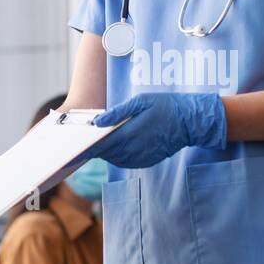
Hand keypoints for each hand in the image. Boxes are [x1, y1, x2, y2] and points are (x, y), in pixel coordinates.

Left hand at [89, 92, 226, 168]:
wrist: (189, 122)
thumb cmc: (165, 106)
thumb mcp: (140, 101)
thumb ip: (117, 113)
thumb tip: (97, 122)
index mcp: (128, 135)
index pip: (100, 146)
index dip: (85, 149)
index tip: (74, 150)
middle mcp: (133, 150)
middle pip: (106, 153)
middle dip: (95, 148)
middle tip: (85, 142)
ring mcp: (141, 158)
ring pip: (115, 159)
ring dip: (106, 152)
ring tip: (99, 143)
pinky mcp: (147, 161)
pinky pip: (126, 162)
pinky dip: (118, 156)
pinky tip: (118, 146)